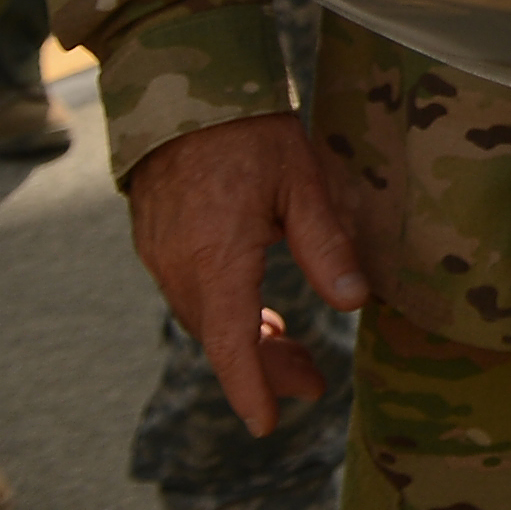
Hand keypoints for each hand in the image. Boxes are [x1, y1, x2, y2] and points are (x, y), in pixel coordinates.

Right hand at [122, 114, 370, 436]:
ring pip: (204, 318)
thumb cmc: (248, 129)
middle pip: (220, 337)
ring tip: (293, 353)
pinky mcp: (156, 240)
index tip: (269, 423)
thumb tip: (353, 304)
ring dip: (245, 341)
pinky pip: (191, 293)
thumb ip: (325, 245)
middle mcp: (179, 265)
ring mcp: (161, 254)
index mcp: (216, 257)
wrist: (182, 87)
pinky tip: (259, 316)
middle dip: (263, 368)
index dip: (250, 386)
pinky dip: (225, 313)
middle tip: (312, 385)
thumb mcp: (301, 182)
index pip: (229, 342)